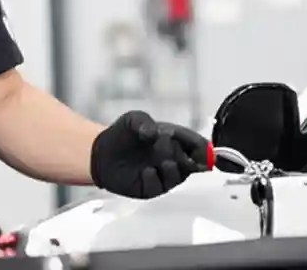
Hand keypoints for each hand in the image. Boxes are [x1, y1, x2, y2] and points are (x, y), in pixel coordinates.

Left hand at [91, 110, 210, 198]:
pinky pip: (158, 187)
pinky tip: (147, 171)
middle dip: (193, 160)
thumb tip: (155, 133)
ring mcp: (163, 175)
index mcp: (175, 141)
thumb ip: (145, 123)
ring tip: (166, 162)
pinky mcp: (150, 188)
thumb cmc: (122, 134)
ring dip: (175, 170)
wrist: (101, 151)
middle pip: (193, 162)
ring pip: (179, 176)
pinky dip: (155, 179)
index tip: (205, 149)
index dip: (204, 148)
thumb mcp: (133, 119)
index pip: (197, 145)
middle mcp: (173, 159)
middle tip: (188, 156)